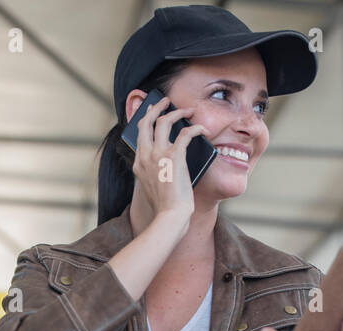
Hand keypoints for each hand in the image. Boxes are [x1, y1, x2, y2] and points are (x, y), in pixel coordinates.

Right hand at [130, 93, 207, 226]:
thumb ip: (154, 172)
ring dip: (177, 112)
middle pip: (146, 122)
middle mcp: (145, 156)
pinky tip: (203, 129)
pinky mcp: (173, 156)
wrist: (169, 216)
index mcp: (139, 163)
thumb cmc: (165, 208)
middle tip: (165, 101)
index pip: (140, 136)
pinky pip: (185, 133)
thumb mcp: (153, 187)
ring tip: (187, 110)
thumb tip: (167, 164)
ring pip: (164, 122)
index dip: (146, 121)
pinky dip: (196, 128)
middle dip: (156, 108)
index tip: (152, 114)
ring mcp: (157, 155)